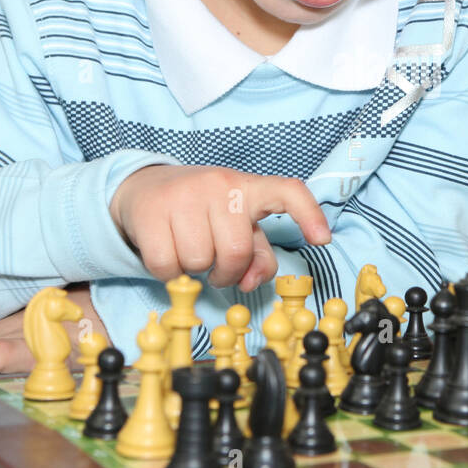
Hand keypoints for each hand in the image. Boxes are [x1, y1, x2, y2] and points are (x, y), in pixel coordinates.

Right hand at [109, 165, 329, 292]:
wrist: (145, 187)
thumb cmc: (201, 212)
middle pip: (236, 252)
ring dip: (194, 270)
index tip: (322, 239)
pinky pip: (166, 265)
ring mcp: (184, 195)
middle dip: (226, 272)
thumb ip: (257, 255)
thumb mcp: (237, 225)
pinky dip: (168, 273)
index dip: (309, 215)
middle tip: (215, 265)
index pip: (288, 191)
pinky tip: (168, 253)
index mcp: (248, 187)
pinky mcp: (151, 211)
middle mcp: (220, 184)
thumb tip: (251, 283)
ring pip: (199, 261)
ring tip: (189, 250)